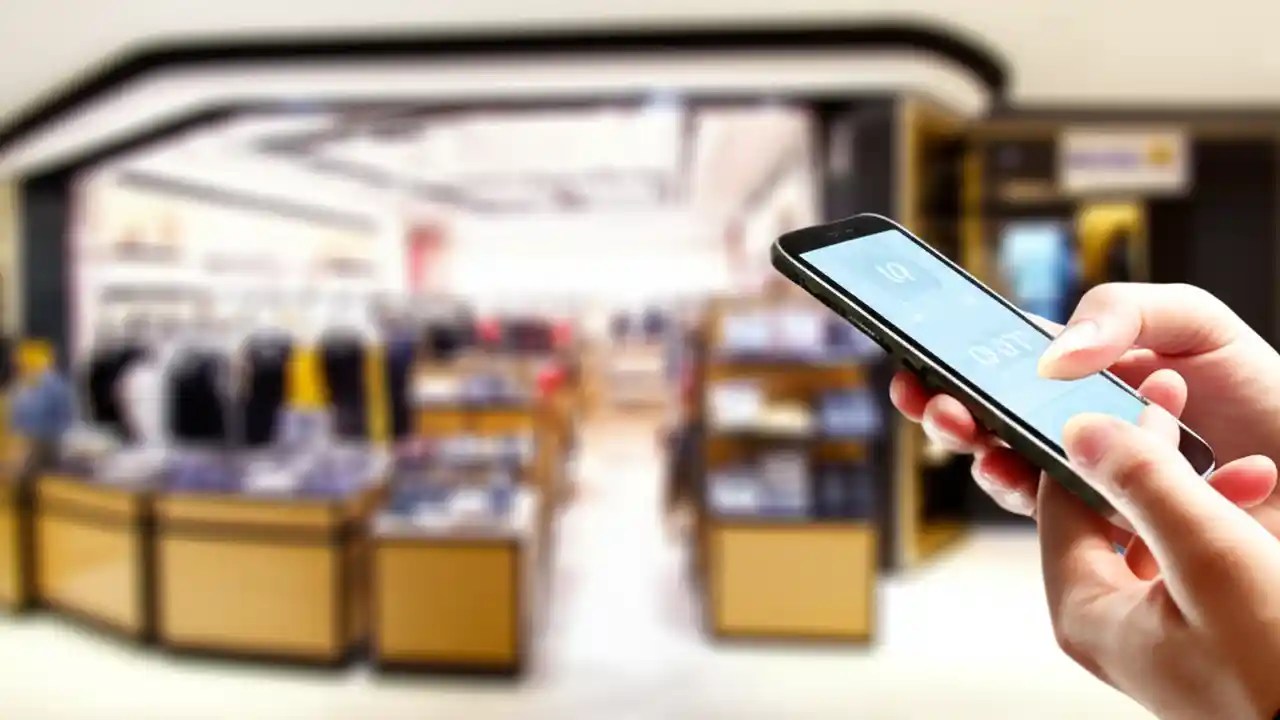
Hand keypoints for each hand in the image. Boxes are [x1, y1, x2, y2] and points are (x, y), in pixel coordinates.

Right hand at [890, 283, 1279, 517]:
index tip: (915, 368)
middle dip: (952, 420)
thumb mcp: (1196, 322)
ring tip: (995, 452)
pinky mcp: (1123, 538)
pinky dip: (1074, 508)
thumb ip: (1119, 314)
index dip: (952, 370)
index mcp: (1087, 378)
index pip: (1002, 371)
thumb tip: (1051, 358)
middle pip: (994, 430)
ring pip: (1020, 485)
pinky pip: (1077, 531)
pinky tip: (1108, 483)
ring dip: (993, 468)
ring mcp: (1098, 487)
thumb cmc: (1268, 393)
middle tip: (940, 410)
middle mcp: (1082, 434)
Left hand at [1042, 412, 1279, 718]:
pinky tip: (1261, 505)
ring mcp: (1148, 632)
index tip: (1136, 392)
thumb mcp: (1212, 557)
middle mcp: (1104, 622)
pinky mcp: (1194, 635)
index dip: (1097, 436)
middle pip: (1106, 512)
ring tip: (1258, 471)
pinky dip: (1222, 529)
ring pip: (1156, 533)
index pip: (1059, 499)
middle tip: (1183, 408)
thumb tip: (1080, 431)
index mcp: (1083, 610)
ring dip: (1201, 492)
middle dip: (1157, 461)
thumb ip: (1143, 485)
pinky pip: (1191, 563)